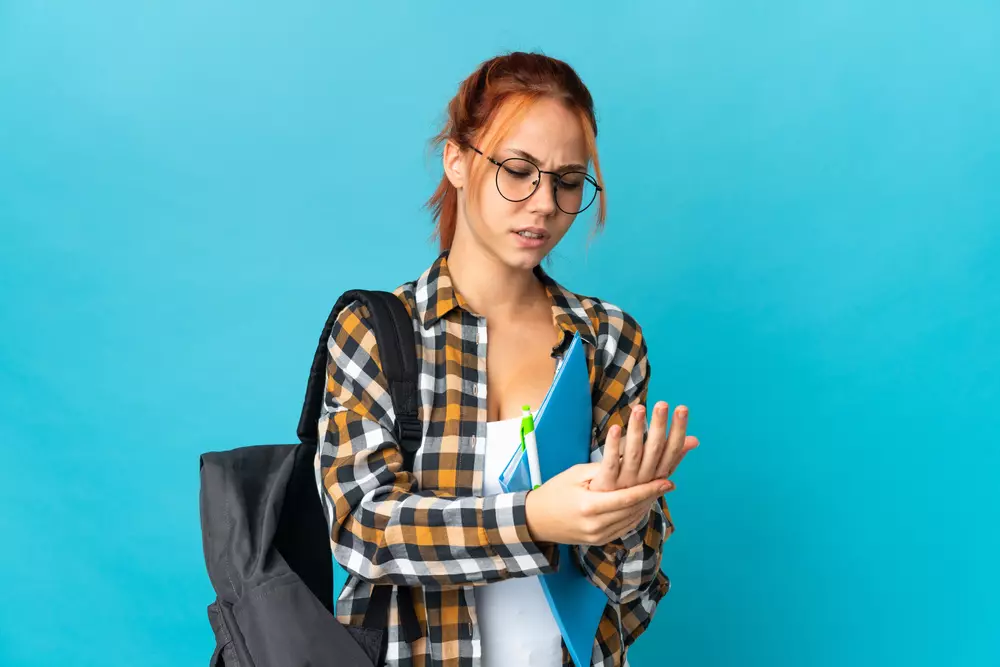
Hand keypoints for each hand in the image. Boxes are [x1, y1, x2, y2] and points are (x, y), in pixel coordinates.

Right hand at [524, 463, 672, 545]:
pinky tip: (643, 504)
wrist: (536, 521)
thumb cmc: (553, 492)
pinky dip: (635, 515)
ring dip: (646, 505)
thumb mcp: (575, 475)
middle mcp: (596, 525)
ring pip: (631, 520)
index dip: (649, 490)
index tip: (667, 481)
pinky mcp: (599, 541)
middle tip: (668, 483)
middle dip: (652, 496)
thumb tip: (627, 460)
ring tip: (659, 491)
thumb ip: (602, 470)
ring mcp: (598, 536)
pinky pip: (624, 528)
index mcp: (589, 507)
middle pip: (633, 510)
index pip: (627, 498)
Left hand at [589, 401, 698, 492]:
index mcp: (658, 475)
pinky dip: (613, 444)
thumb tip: (695, 440)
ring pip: (634, 453)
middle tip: (662, 403)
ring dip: (637, 430)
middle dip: (659, 426)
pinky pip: (611, 462)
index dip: (678, 429)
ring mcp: (626, 484)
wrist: (604, 520)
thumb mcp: (654, 473)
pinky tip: (615, 427)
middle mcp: (645, 480)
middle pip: (655, 449)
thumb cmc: (630, 489)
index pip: (672, 450)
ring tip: (639, 408)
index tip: (682, 408)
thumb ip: (672, 455)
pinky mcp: (607, 485)